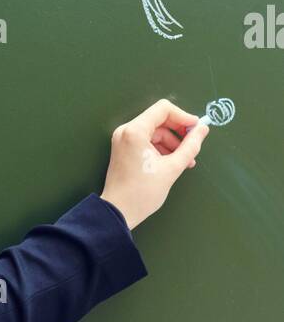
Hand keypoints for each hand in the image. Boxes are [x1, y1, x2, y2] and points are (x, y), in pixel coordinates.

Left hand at [99, 98, 209, 231]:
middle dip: (179, 133)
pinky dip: (161, 148)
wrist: (119, 212)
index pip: (163, 109)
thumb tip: (202, 129)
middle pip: (159, 120)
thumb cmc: (141, 193)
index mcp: (135, 131)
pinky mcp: (124, 149)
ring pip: (155, 132)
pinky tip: (173, 162)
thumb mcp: (172, 168)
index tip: (196, 128)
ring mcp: (123, 140)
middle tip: (193, 146)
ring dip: (172, 143)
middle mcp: (126, 131)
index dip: (183, 117)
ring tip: (185, 161)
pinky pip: (147, 141)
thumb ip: (190, 146)